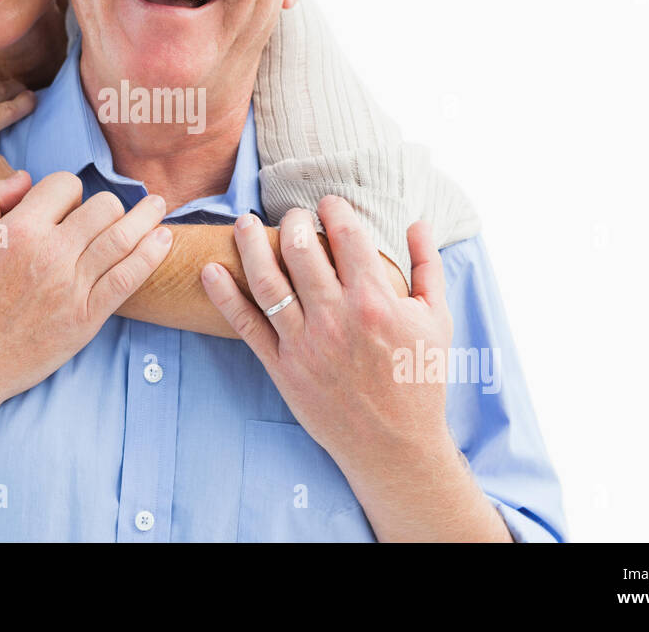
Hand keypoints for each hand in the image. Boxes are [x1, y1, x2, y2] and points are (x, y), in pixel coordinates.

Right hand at [0, 171, 173, 407]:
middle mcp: (50, 253)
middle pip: (101, 207)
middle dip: (108, 204)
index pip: (64, 185)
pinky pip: (128, 278)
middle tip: (111, 212)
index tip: (68, 205)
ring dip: (146, 217)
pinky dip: (151, 255)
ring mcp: (71, 286)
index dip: (68, 190)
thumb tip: (25, 178)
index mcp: (18, 230)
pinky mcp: (86, 318)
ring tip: (157, 205)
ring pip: (121, 237)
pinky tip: (163, 240)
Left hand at [201, 196, 453, 473]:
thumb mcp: (437, 320)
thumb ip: (428, 267)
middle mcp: (336, 318)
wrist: (395, 445)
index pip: (346, 237)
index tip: (328, 204)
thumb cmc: (419, 379)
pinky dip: (225, 296)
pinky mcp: (283, 368)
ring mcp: (305, 344)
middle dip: (293, 221)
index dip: (334, 210)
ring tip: (241, 222)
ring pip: (268, 282)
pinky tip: (211, 270)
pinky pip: (246, 325)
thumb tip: (417, 223)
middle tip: (293, 215)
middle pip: (301, 250)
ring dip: (249, 245)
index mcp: (376, 302)